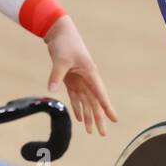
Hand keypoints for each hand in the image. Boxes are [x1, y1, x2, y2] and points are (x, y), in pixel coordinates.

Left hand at [44, 16, 117, 134]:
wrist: (59, 31)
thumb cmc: (64, 43)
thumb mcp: (60, 59)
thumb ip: (56, 76)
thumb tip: (52, 90)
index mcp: (90, 73)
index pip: (100, 94)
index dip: (107, 108)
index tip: (114, 119)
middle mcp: (87, 78)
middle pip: (94, 102)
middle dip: (98, 118)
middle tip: (102, 134)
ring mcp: (79, 79)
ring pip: (86, 102)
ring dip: (88, 116)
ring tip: (89, 131)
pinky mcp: (70, 78)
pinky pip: (75, 96)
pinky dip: (77, 107)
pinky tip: (79, 118)